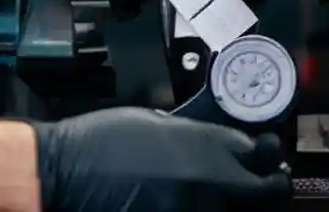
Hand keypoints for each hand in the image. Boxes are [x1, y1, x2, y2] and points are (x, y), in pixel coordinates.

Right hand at [33, 108, 290, 211]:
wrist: (59, 174)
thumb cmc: (100, 145)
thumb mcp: (159, 125)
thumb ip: (201, 139)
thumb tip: (230, 151)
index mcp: (206, 146)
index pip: (264, 157)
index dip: (268, 160)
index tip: (268, 163)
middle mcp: (209, 183)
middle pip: (265, 195)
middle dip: (265, 190)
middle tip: (259, 188)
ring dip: (231, 206)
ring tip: (208, 197)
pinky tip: (189, 207)